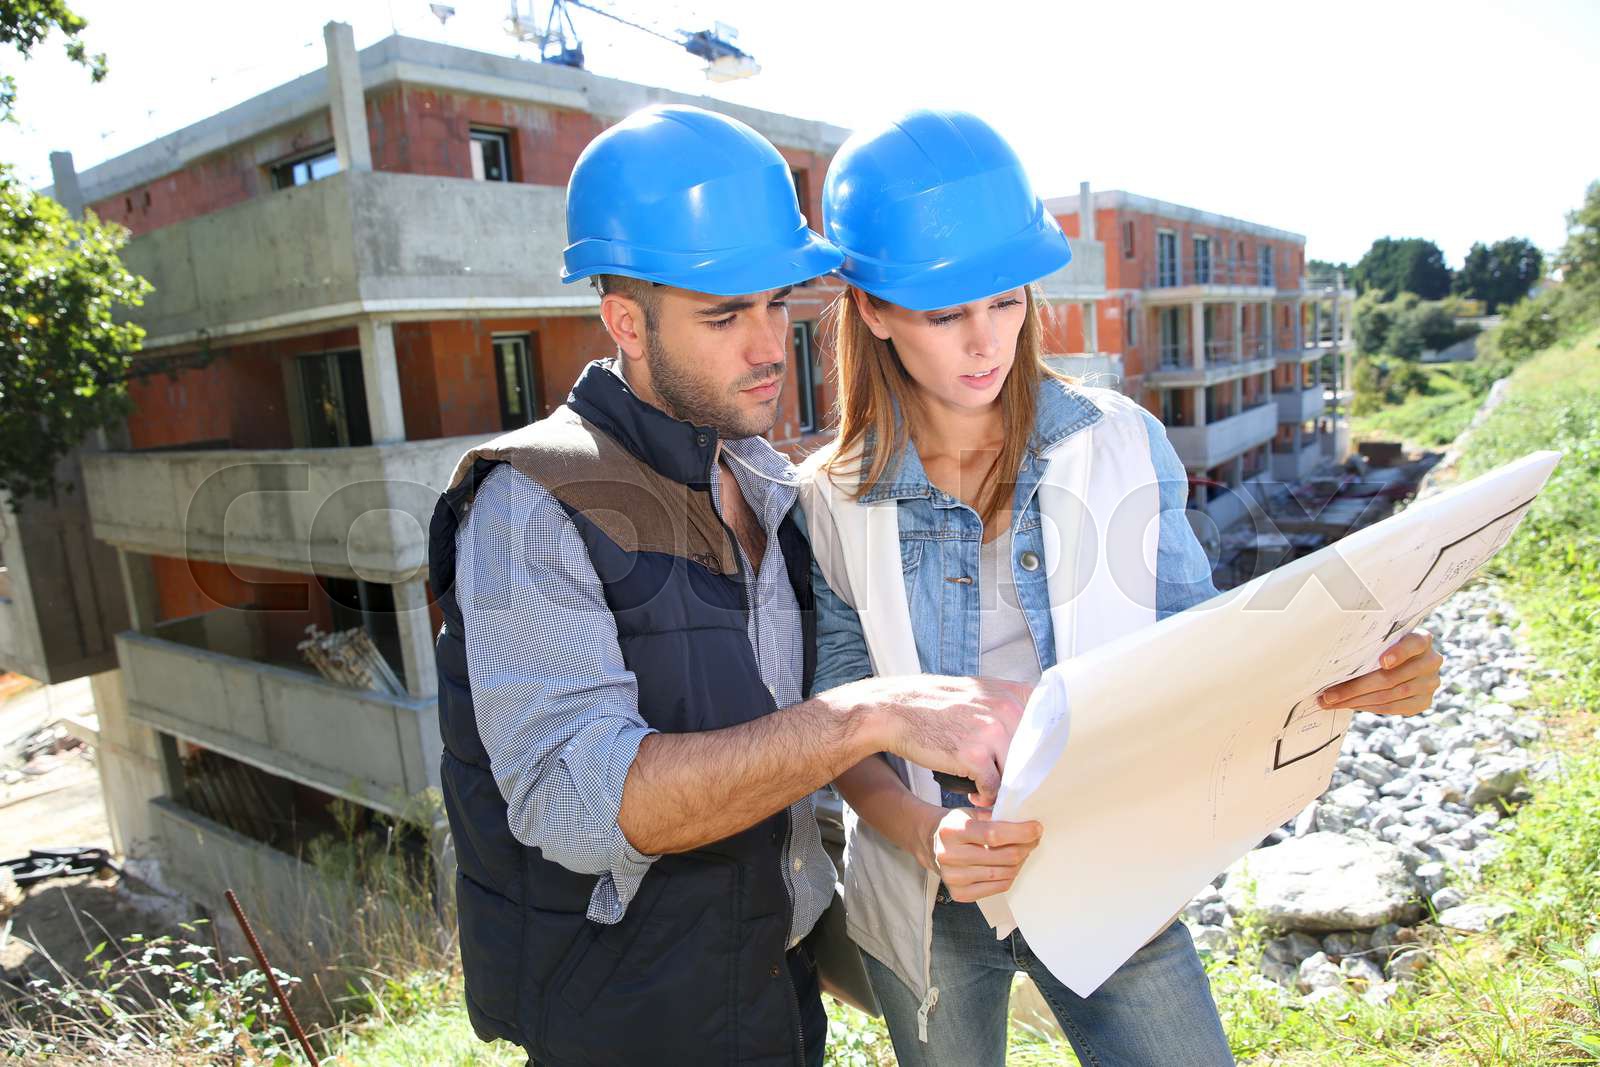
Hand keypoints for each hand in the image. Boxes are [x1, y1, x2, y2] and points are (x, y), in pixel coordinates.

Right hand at [851, 675, 1030, 805]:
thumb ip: (1005, 705)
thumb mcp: (976, 690)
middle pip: (1031, 756)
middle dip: (1021, 774)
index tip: (1034, 765)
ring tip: (989, 791)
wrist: (896, 711)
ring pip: (1014, 774)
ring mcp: (992, 733)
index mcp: (1012, 694)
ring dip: (1003, 788)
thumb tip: (1029, 732)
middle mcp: (1007, 710)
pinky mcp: (974, 756)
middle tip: (1011, 785)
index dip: (1040, 752)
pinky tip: (975, 794)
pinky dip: (985, 797)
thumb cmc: (933, 704)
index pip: (1046, 729)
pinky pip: (993, 788)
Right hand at [930, 808, 1042, 901]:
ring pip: (1003, 873)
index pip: (994, 834)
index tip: (1037, 828)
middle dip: (1026, 847)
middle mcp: (949, 855)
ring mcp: (953, 877)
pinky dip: (1010, 876)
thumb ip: (996, 816)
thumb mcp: (971, 812)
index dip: (1021, 832)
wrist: (931, 842)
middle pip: (1003, 856)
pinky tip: (1011, 866)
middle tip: (1033, 839)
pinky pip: (998, 887)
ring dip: (1020, 862)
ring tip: (1023, 852)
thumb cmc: (956, 825)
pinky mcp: (959, 893)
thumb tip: (1028, 824)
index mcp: (952, 830)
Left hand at [1318, 630, 1443, 716]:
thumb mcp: (1380, 641)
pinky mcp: (1424, 701)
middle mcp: (1431, 661)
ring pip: (1390, 695)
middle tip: (1329, 695)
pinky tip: (1350, 705)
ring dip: (1357, 701)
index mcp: (1421, 640)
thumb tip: (1332, 662)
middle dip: (1355, 688)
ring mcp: (1430, 683)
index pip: (1415, 644)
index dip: (1399, 653)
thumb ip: (1368, 646)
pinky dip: (1369, 707)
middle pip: (1392, 677)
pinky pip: (1394, 708)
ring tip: (1332, 702)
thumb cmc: (1384, 648)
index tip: (1382, 662)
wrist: (1405, 663)